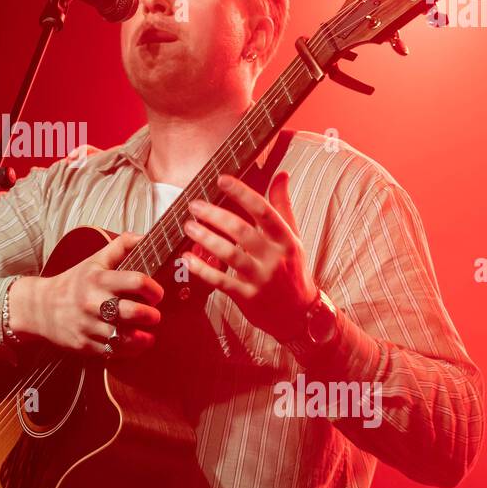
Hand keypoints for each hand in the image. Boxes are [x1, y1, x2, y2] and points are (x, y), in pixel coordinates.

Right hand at [8, 232, 163, 358]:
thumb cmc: (74, 282)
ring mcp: (88, 326)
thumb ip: (121, 247)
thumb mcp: (94, 261)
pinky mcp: (85, 345)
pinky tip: (134, 344)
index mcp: (99, 280)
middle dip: (152, 316)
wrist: (40, 307)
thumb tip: (144, 236)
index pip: (137, 281)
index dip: (154, 289)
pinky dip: (129, 351)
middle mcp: (94, 302)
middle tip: (154, 316)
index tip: (156, 294)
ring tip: (148, 335)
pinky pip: (113, 352)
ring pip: (126, 337)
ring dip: (144, 338)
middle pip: (134, 312)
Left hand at [180, 171, 317, 343]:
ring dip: (206, 239)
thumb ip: (283, 205)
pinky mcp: (247, 296)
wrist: (299, 313)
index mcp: (285, 239)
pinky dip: (202, 269)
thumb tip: (281, 174)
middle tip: (194, 205)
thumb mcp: (292, 237)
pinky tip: (187, 258)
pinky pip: (221, 281)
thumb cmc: (292, 268)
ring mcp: (260, 278)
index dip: (242, 193)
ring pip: (229, 255)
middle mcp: (274, 257)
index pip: (263, 211)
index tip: (222, 179)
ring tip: (188, 227)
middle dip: (215, 215)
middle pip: (242, 231)